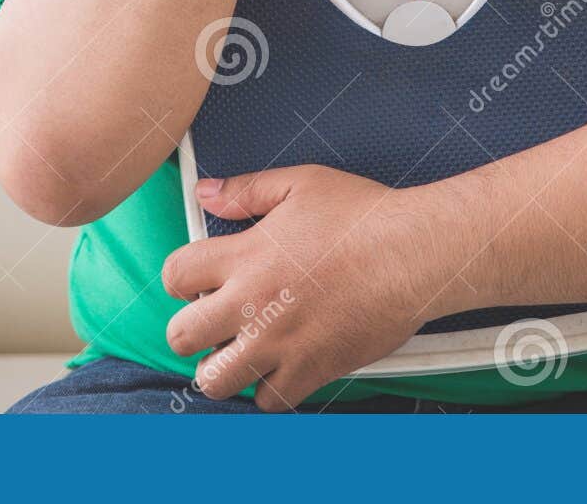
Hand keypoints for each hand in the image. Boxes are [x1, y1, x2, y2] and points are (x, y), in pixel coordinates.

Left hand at [161, 165, 455, 410]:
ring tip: (240, 353)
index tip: (198, 281)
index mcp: (245, 256)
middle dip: (189, 332)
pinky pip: (268, 402)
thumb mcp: (301, 184)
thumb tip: (206, 192)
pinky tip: (280, 370)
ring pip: (214, 382)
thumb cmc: (363, 217)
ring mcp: (279, 343)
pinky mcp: (310, 369)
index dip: (181, 278)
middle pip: (180, 337)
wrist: (412, 254)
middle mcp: (252, 303)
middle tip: (212, 324)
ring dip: (221, 369)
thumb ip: (247, 190)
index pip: (174, 275)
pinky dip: (269, 392)